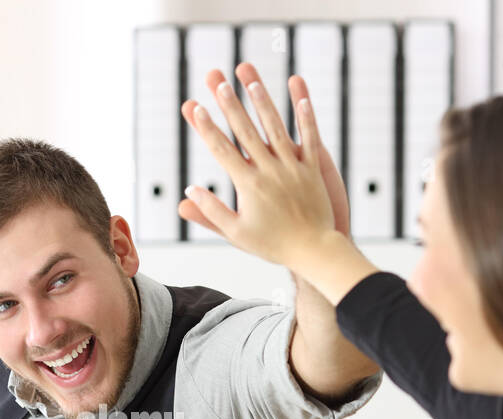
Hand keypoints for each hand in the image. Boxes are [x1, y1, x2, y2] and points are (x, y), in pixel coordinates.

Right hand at [179, 62, 337, 266]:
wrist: (313, 251)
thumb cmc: (272, 245)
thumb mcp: (236, 233)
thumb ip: (211, 212)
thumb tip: (189, 192)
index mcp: (249, 186)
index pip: (222, 150)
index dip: (207, 127)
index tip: (195, 107)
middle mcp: (270, 171)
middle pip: (246, 132)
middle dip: (230, 105)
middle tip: (218, 82)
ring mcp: (293, 168)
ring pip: (276, 129)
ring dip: (263, 103)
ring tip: (251, 82)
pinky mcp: (313, 169)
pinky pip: (310, 139)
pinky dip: (306, 118)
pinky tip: (301, 99)